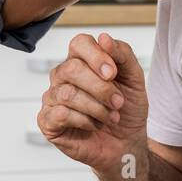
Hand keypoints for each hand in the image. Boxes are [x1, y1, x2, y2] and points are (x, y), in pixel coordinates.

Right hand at [36, 32, 148, 173]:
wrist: (127, 143)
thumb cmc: (127, 109)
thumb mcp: (134, 78)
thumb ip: (122, 54)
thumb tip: (103, 37)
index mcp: (81, 60)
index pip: (79, 43)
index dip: (97, 56)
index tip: (113, 74)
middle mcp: (62, 76)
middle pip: (72, 68)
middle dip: (101, 88)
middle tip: (118, 102)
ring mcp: (52, 98)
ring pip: (67, 94)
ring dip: (97, 108)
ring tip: (110, 117)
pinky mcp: (47, 121)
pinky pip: (61, 114)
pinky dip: (85, 121)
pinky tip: (93, 126)